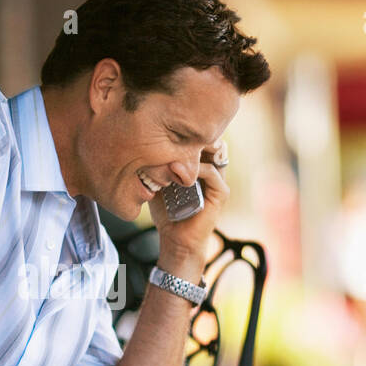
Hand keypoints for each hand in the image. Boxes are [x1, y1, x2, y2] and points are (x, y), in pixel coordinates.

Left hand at [151, 139, 228, 263]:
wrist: (175, 239)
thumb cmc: (166, 212)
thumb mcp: (159, 182)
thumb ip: (159, 164)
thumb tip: (144, 144)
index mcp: (202, 165)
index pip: (202, 139)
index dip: (189, 131)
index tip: (170, 126)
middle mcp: (214, 170)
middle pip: (212, 141)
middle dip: (195, 135)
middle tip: (175, 129)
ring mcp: (219, 181)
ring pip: (215, 152)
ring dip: (195, 148)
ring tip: (176, 148)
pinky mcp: (221, 193)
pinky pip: (211, 172)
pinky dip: (196, 168)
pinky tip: (178, 170)